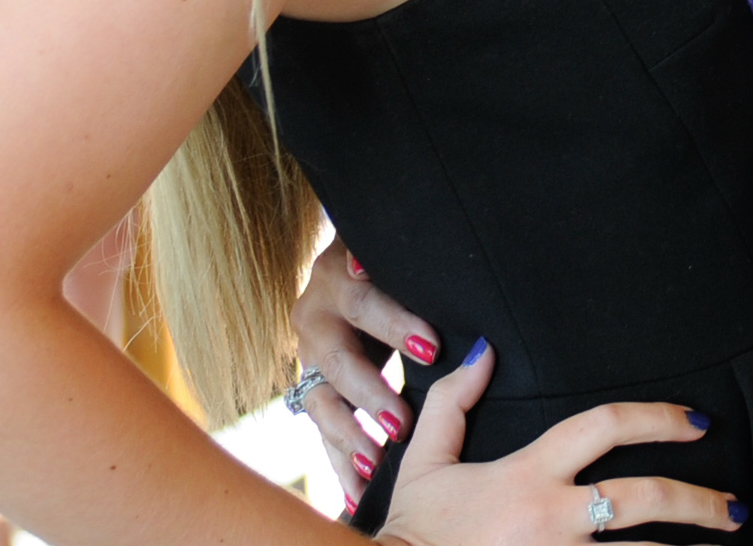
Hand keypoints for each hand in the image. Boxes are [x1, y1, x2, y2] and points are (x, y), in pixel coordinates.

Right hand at [289, 235, 440, 490]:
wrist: (343, 270)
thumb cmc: (388, 263)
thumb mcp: (395, 257)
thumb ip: (411, 266)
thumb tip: (446, 267)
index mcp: (339, 276)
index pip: (367, 301)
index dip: (396, 324)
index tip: (430, 348)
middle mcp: (315, 316)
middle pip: (338, 360)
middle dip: (370, 394)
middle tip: (403, 424)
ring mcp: (306, 357)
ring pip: (320, 402)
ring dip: (348, 436)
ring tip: (374, 465)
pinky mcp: (309, 390)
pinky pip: (319, 430)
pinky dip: (337, 463)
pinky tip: (354, 495)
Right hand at [377, 338, 745, 542]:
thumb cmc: (411, 533)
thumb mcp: (425, 462)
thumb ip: (454, 403)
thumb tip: (484, 351)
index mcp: (528, 474)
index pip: (606, 425)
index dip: (659, 417)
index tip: (697, 422)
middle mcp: (553, 519)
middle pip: (645, 498)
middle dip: (699, 501)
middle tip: (734, 507)